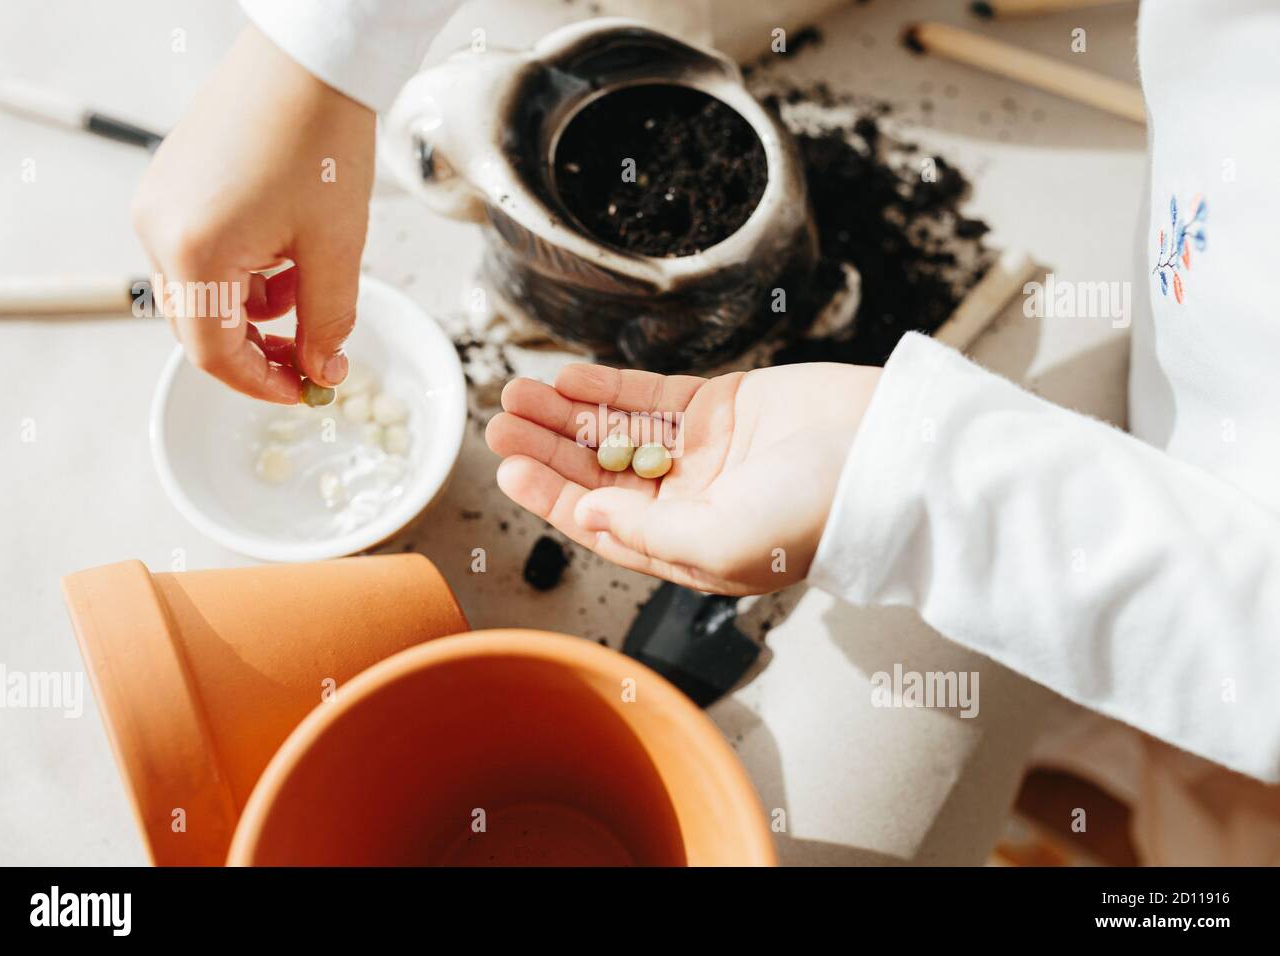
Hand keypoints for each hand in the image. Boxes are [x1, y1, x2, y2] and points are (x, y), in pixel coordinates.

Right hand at [131, 25, 374, 402]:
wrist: (309, 62)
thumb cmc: (323, 144)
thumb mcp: (335, 250)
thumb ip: (328, 323)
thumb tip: (323, 371)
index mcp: (193, 252)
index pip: (213, 353)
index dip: (261, 383)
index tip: (304, 392)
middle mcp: (159, 230)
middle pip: (201, 325)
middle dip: (259, 348)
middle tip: (313, 356)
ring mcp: (159, 204)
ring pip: (204, 292)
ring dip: (258, 308)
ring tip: (311, 286)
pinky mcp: (171, 185)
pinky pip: (202, 253)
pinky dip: (246, 272)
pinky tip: (289, 254)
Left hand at [486, 362, 881, 594]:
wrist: (889, 454)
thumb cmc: (817, 514)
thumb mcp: (722, 541)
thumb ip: (648, 532)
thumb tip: (587, 516)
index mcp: (687, 545)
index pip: (602, 523)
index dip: (553, 496)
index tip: (509, 469)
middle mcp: (690, 501)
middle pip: (600, 472)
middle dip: (550, 448)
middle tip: (502, 423)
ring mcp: (704, 452)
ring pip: (618, 430)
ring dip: (570, 412)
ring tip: (520, 393)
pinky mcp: (723, 407)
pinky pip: (652, 396)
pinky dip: (611, 387)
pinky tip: (570, 378)